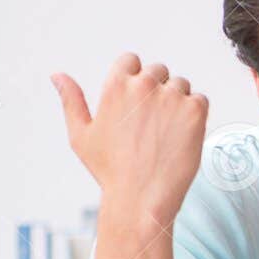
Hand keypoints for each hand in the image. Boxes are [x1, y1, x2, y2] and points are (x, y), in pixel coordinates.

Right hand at [52, 53, 209, 230]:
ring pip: (181, 85)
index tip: (136, 102)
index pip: (131, 60)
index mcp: (115, 86)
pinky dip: (196, 114)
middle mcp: (144, 85)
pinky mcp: (195, 111)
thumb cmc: (109, 171)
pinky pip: (201, 100)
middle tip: (152, 124)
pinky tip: (182, 136)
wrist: (141, 198)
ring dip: (178, 101)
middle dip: (157, 90)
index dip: (135, 78)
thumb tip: (57, 75)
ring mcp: (172, 97)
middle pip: (159, 71)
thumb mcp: (81, 135)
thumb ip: (71, 100)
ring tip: (166, 133)